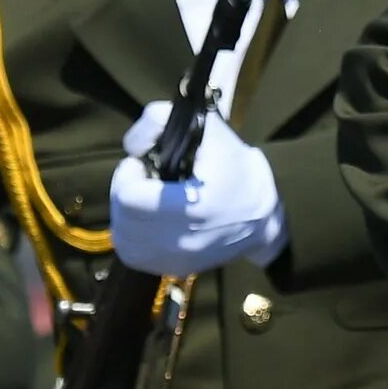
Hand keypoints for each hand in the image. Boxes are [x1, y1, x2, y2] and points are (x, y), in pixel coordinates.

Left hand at [111, 102, 284, 274]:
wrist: (264, 216)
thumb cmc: (237, 170)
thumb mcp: (209, 129)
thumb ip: (160, 119)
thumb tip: (132, 145)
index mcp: (194, 207)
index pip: (129, 197)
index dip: (128, 174)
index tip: (145, 164)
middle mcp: (183, 241)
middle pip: (123, 216)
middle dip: (126, 191)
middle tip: (145, 179)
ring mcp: (177, 260)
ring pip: (123, 237)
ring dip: (126, 213)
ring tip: (147, 200)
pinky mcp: (174, 270)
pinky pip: (133, 255)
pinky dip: (133, 235)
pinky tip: (148, 220)